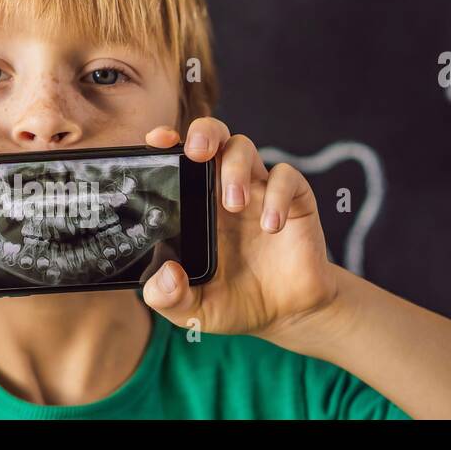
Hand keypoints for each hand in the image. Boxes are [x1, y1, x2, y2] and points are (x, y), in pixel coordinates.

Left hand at [140, 119, 340, 352]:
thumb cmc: (235, 303)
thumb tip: (164, 276)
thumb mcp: (193, 310)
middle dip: (203, 134)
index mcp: (194, 206)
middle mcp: (223, 190)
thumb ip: (169, 298)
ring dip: (235, 169)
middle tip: (197, 153)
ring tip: (233, 205)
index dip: (166, 143)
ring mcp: (259, 191)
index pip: (177, 160)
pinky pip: (286, 178)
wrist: (287, 314)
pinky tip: (271, 226)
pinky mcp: (294, 200)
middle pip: (213, 137)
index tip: (156, 141)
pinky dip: (277, 195)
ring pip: (244, 148)